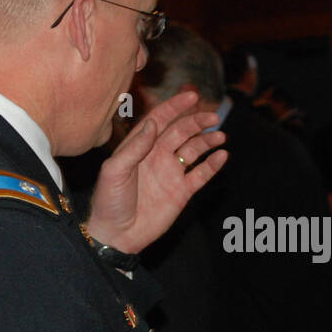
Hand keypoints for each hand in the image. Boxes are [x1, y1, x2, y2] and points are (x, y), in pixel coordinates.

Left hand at [85, 91, 227, 252]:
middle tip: (213, 117)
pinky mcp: (182, 191)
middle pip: (181, 132)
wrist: (117, 235)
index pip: (160, 120)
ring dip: (208, 141)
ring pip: (194, 150)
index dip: (175, 107)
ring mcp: (171, 173)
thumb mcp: (114, 172)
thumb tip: (152, 124)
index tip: (192, 96)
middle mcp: (157, 155)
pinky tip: (222, 155)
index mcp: (139, 147)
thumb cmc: (109, 202)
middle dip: (197, 122)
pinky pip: (201, 174)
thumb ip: (133, 148)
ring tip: (220, 136)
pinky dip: (213, 164)